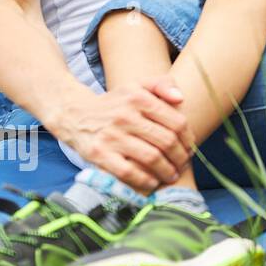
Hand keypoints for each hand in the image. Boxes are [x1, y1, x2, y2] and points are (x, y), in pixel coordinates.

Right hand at [51, 77, 195, 193]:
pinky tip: (153, 181)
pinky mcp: (99, 154)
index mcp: (139, 98)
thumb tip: (180, 98)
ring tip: (172, 175)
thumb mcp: (136, 85)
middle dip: (181, 157)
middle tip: (183, 165)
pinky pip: (129, 172)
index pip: (176, 122)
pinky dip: (145, 180)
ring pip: (152, 158)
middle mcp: (126, 116)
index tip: (190, 148)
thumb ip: (162, 84)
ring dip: (167, 171)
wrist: (74, 114)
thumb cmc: (114, 103)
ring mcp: (112, 136)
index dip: (188, 139)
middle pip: (167, 141)